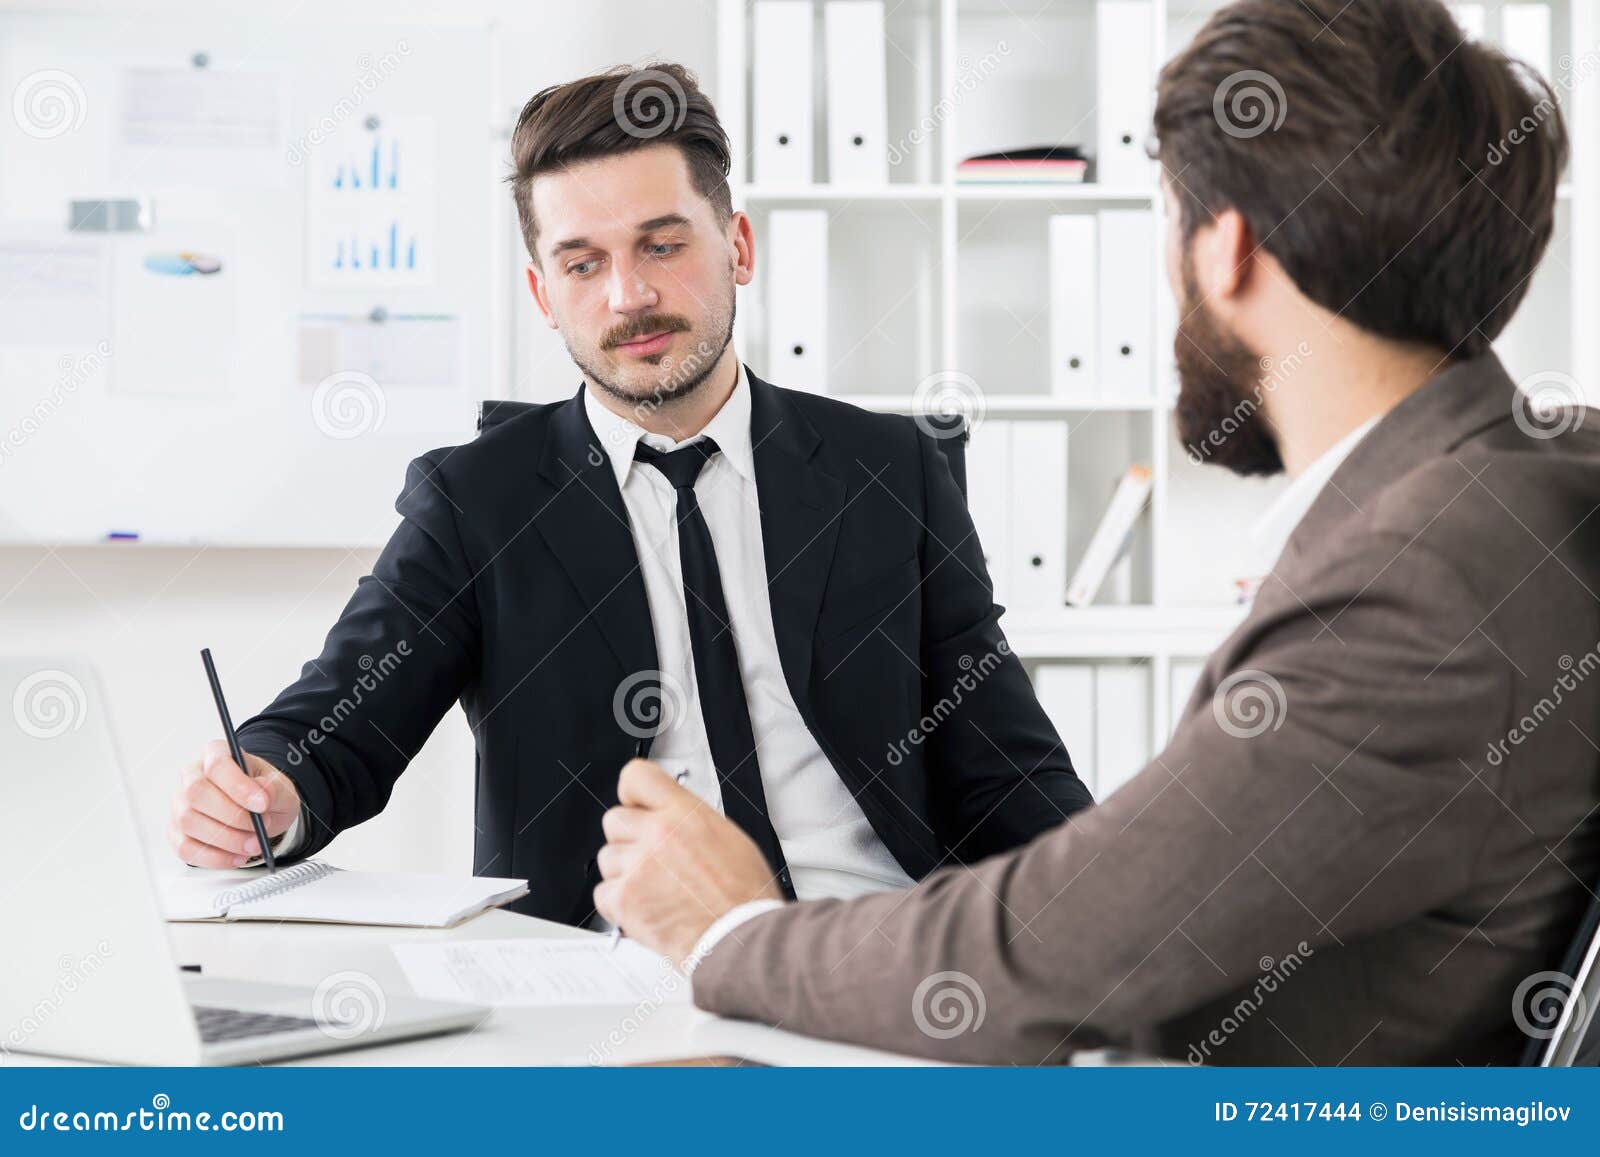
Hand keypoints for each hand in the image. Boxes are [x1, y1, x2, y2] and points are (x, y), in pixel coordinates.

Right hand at [167, 740, 300, 867]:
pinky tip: (237, 856)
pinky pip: (186, 848)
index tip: (261, 804)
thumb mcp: (280, 787)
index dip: (238, 786)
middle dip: (232, 816)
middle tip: (259, 830)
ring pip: (189, 822)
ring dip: (226, 839)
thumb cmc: (264, 793)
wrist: (260, 811)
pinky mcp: (176, 832)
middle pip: (197, 793)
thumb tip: (263, 791)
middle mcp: (191, 776)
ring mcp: (179, 804)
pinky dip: (215, 857)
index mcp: (215, 754)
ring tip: (253, 844)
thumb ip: (274, 789)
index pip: (217, 764)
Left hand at [594, 758, 783, 966]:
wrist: (739, 936)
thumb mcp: (727, 837)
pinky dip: (619, 904)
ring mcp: (638, 866)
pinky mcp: (624, 899)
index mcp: (685, 813)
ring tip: (655, 889)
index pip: (636, 777)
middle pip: (614, 820)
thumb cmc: (743, 896)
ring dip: (624, 873)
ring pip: (606, 858)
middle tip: (650, 858)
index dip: (632, 793)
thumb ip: (689, 821)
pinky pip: (602, 893)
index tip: (635, 804)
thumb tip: (671, 816)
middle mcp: (657, 834)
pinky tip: (645, 907)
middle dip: (628, 838)